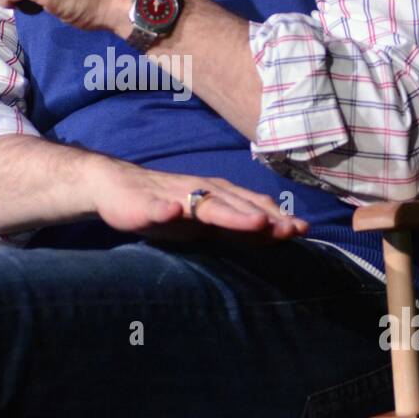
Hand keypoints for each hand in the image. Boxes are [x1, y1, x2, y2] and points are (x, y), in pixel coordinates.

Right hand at [88, 157, 308, 245]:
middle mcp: (201, 193)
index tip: (302, 230)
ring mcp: (173, 198)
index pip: (252, 208)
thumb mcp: (203, 217)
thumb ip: (234, 224)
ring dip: (231, 213)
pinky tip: (171, 212)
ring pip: (206, 206)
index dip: (276, 220)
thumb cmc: (165, 204)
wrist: (116, 186)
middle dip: (265, 219)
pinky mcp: (145, 206)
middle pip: (237, 207)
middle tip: (291, 230)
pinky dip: (166, 210)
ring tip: (255, 222)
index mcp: (216, 197)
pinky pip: (157, 209)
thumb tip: (273, 232)